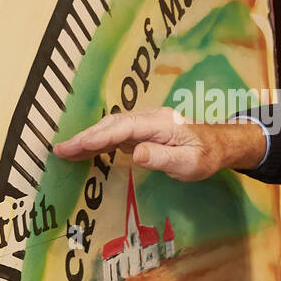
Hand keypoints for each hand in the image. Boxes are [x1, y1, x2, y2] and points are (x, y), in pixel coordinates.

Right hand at [52, 107, 265, 181]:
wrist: (221, 144)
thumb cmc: (206, 155)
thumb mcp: (189, 163)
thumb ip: (162, 158)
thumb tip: (134, 152)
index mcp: (159, 123)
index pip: (122, 128)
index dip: (96, 137)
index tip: (75, 146)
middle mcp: (149, 118)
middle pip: (111, 124)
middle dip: (85, 136)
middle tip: (59, 150)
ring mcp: (146, 123)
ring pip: (112, 127)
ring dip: (89, 138)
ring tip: (65, 151)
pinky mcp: (145, 130)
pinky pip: (118, 133)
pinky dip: (100, 141)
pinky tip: (86, 150)